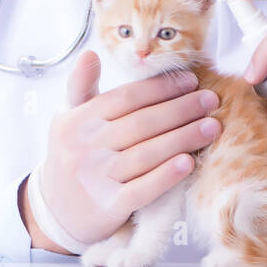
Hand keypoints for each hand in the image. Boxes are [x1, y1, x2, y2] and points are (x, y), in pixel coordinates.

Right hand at [25, 50, 221, 252]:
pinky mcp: (109, 206)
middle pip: (142, 123)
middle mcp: (84, 147)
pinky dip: (167, 175)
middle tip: (211, 100)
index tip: (191, 80)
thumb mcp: (68, 119)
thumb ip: (81, 87)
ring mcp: (96, 178)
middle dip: (181, 109)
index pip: (126, 98)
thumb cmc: (71, 158)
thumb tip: (91, 53)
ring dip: (183, 138)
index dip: (161, 87)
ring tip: (211, 127)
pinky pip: (143, 189)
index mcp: (77, 121)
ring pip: (147, 153)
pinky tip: (189, 162)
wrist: (55, 213)